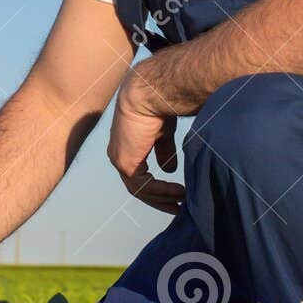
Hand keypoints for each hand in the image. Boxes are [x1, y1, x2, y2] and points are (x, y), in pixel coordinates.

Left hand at [107, 67, 184, 214]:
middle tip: (177, 208)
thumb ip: (163, 152)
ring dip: (163, 197)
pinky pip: (145, 186)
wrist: (150, 94)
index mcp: (126, 147)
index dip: (156, 188)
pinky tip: (179, 191)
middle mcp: (119, 155)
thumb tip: (170, 169)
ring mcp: (120, 160)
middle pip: (138, 187)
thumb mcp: (162, 134)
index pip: (138, 175)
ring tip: (183, 200)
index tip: (175, 195)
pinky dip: (163, 191)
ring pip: (140, 190)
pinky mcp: (126, 163)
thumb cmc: (157, 106)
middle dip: (159, 200)